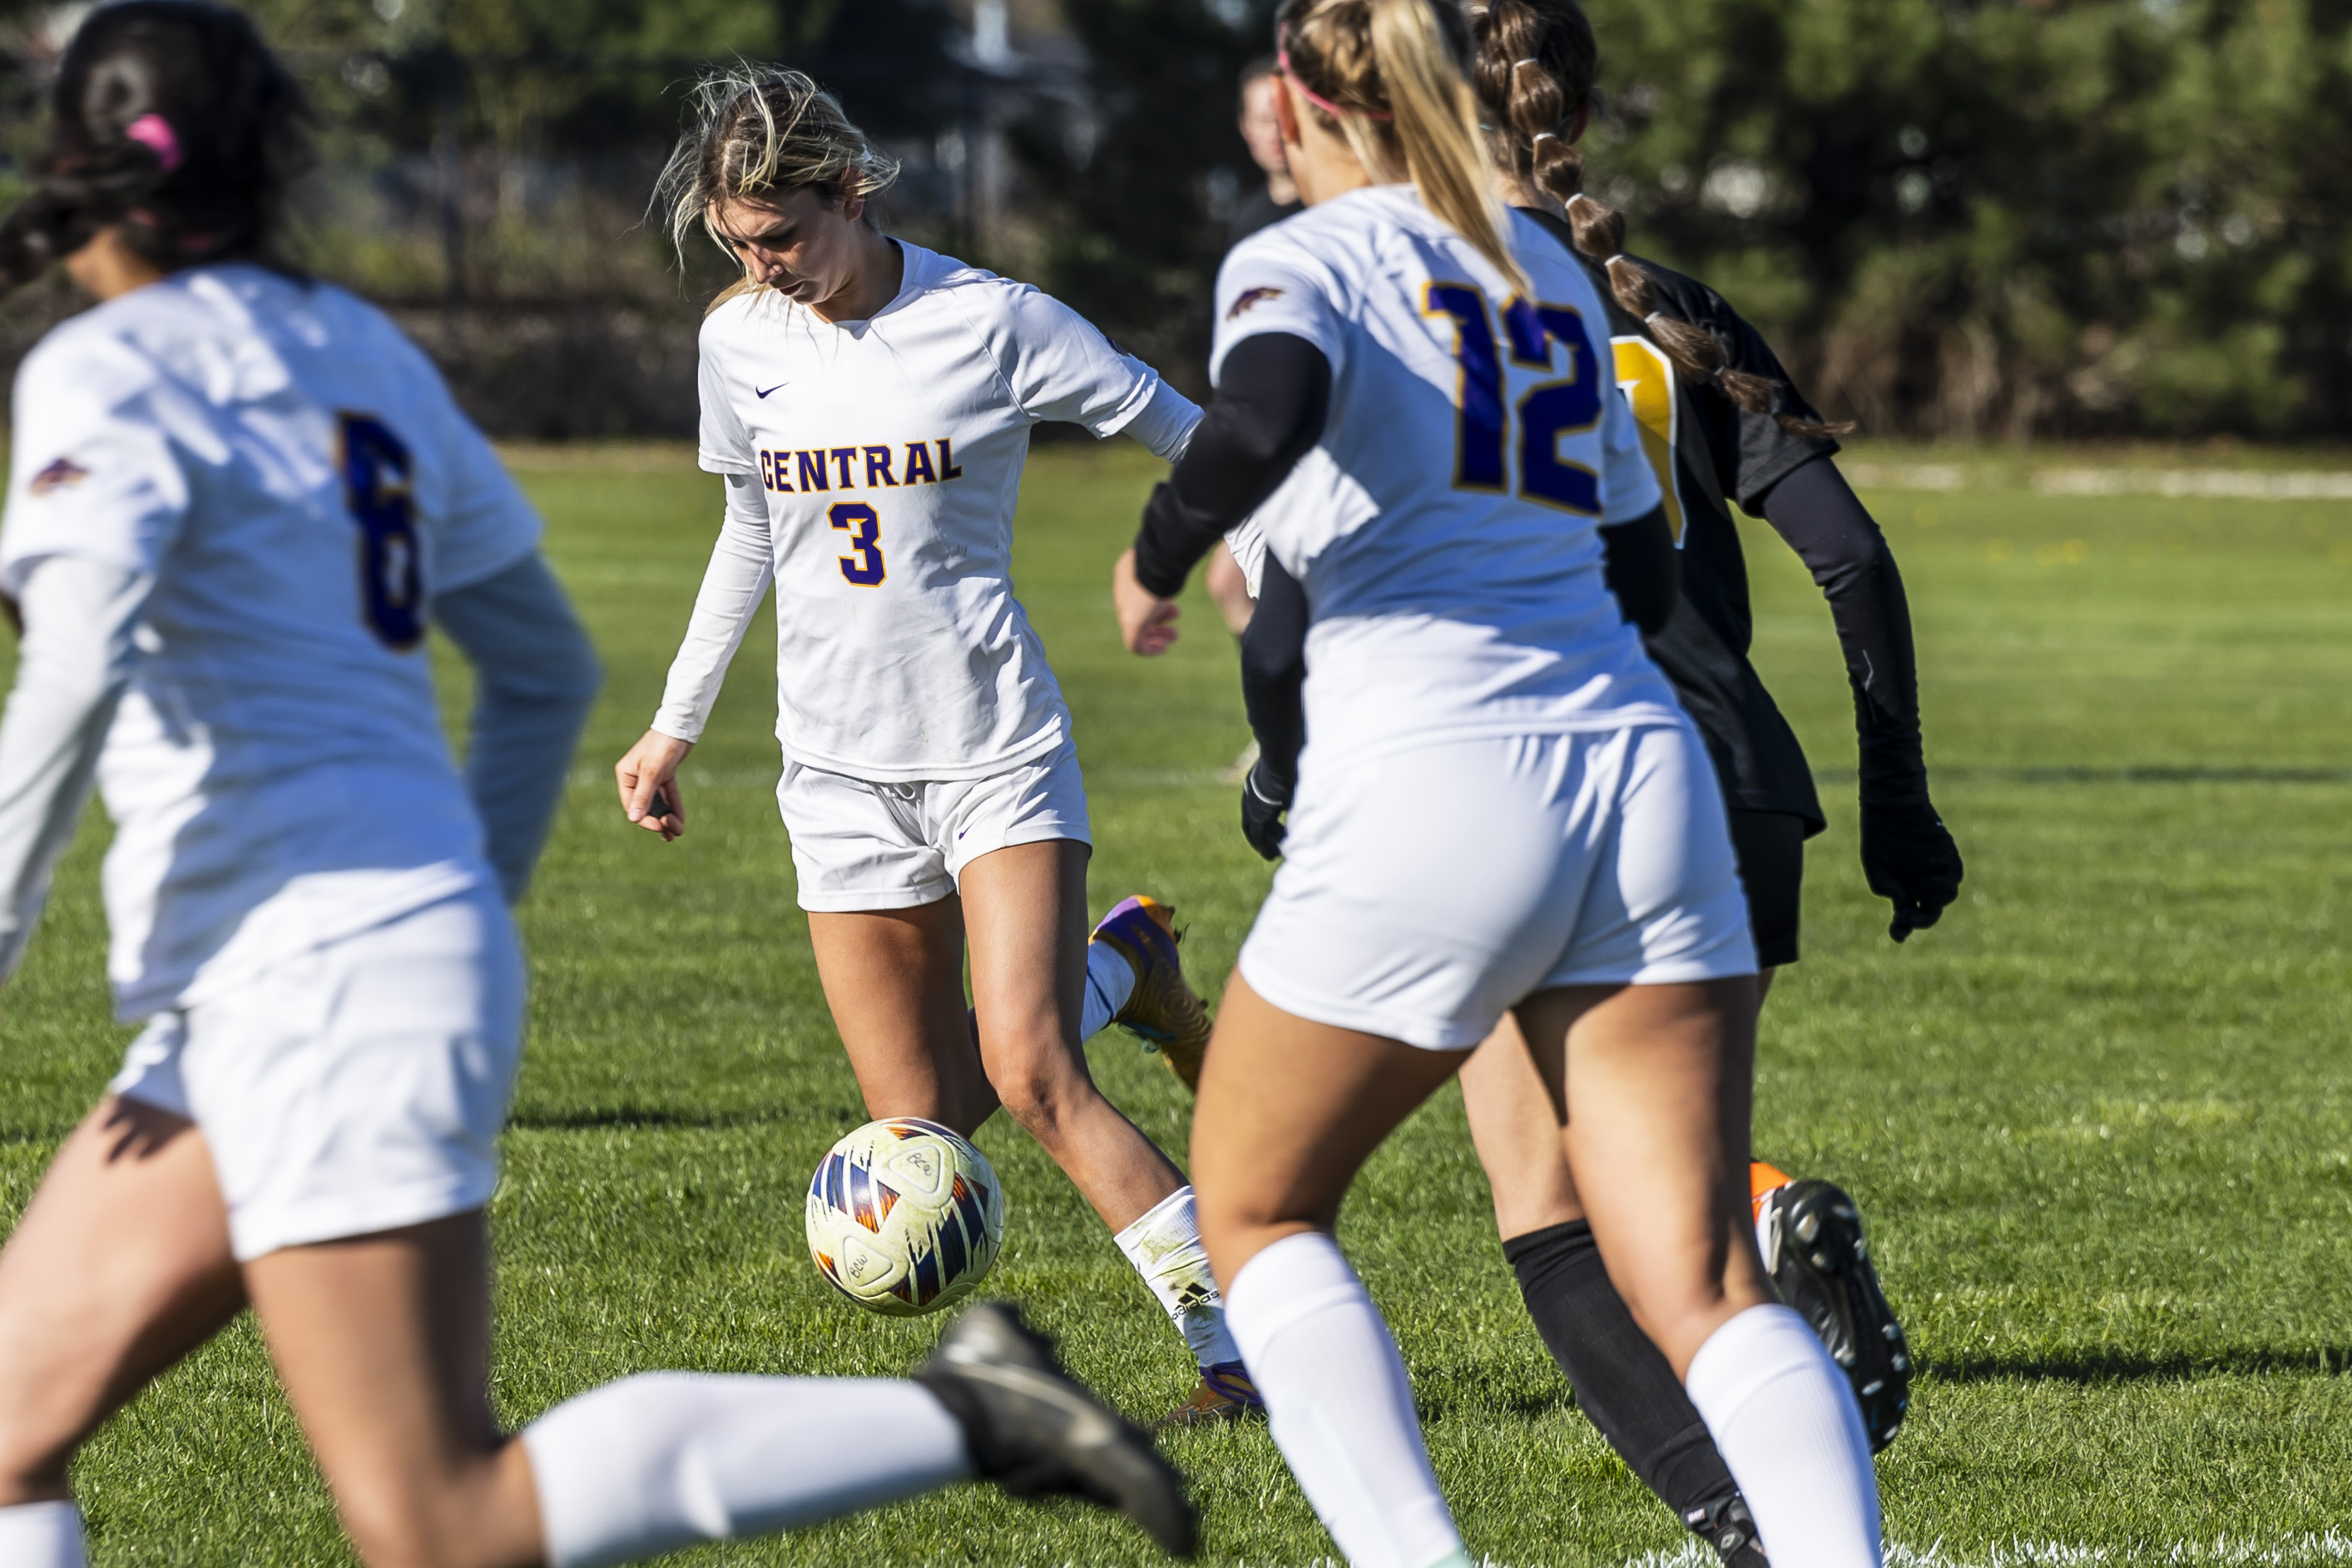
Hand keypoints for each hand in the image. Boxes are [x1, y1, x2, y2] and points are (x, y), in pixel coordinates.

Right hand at [616, 729, 693, 840]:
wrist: (681, 726)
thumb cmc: (663, 745)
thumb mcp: (652, 772)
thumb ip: (643, 796)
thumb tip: (633, 819)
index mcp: (625, 775)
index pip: (631, 805)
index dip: (645, 819)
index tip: (660, 827)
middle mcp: (635, 777)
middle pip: (645, 806)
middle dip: (659, 820)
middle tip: (675, 831)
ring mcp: (650, 777)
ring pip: (658, 803)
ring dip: (668, 817)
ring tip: (678, 831)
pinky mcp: (665, 775)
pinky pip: (668, 795)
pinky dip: (674, 807)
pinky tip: (680, 820)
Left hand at [1113, 547, 1179, 655]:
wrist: (1156, 564)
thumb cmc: (1165, 558)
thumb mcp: (1166, 560)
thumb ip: (1167, 563)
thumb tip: (1181, 554)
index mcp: (1126, 574)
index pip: (1137, 594)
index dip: (1155, 601)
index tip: (1172, 606)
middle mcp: (1122, 592)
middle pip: (1137, 611)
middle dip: (1156, 621)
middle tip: (1174, 624)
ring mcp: (1125, 609)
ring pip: (1136, 628)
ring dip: (1155, 635)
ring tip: (1173, 637)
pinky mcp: (1130, 624)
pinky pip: (1135, 644)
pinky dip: (1149, 649)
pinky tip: (1162, 648)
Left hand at [1240, 760, 1290, 860]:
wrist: (1282, 753)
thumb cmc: (1294, 755)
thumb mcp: (1295, 767)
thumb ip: (1298, 780)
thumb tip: (1312, 787)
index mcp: (1259, 781)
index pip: (1260, 805)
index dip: (1268, 818)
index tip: (1279, 829)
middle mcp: (1252, 793)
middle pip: (1254, 820)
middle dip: (1265, 835)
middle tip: (1274, 846)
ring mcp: (1253, 803)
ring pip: (1255, 830)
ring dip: (1265, 844)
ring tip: (1274, 855)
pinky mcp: (1257, 813)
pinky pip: (1259, 835)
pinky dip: (1264, 846)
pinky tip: (1273, 855)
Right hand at [1860, 796, 1961, 941]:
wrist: (1892, 808)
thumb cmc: (1880, 837)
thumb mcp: (1877, 869)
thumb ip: (1890, 890)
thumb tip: (1906, 905)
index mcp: (1905, 887)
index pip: (1908, 914)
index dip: (1903, 928)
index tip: (1897, 937)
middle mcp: (1922, 882)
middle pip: (1930, 911)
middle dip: (1921, 919)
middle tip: (1908, 918)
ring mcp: (1936, 870)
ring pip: (1945, 897)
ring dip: (1932, 900)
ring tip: (1917, 890)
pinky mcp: (1948, 857)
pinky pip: (1953, 879)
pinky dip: (1941, 885)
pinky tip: (1926, 881)